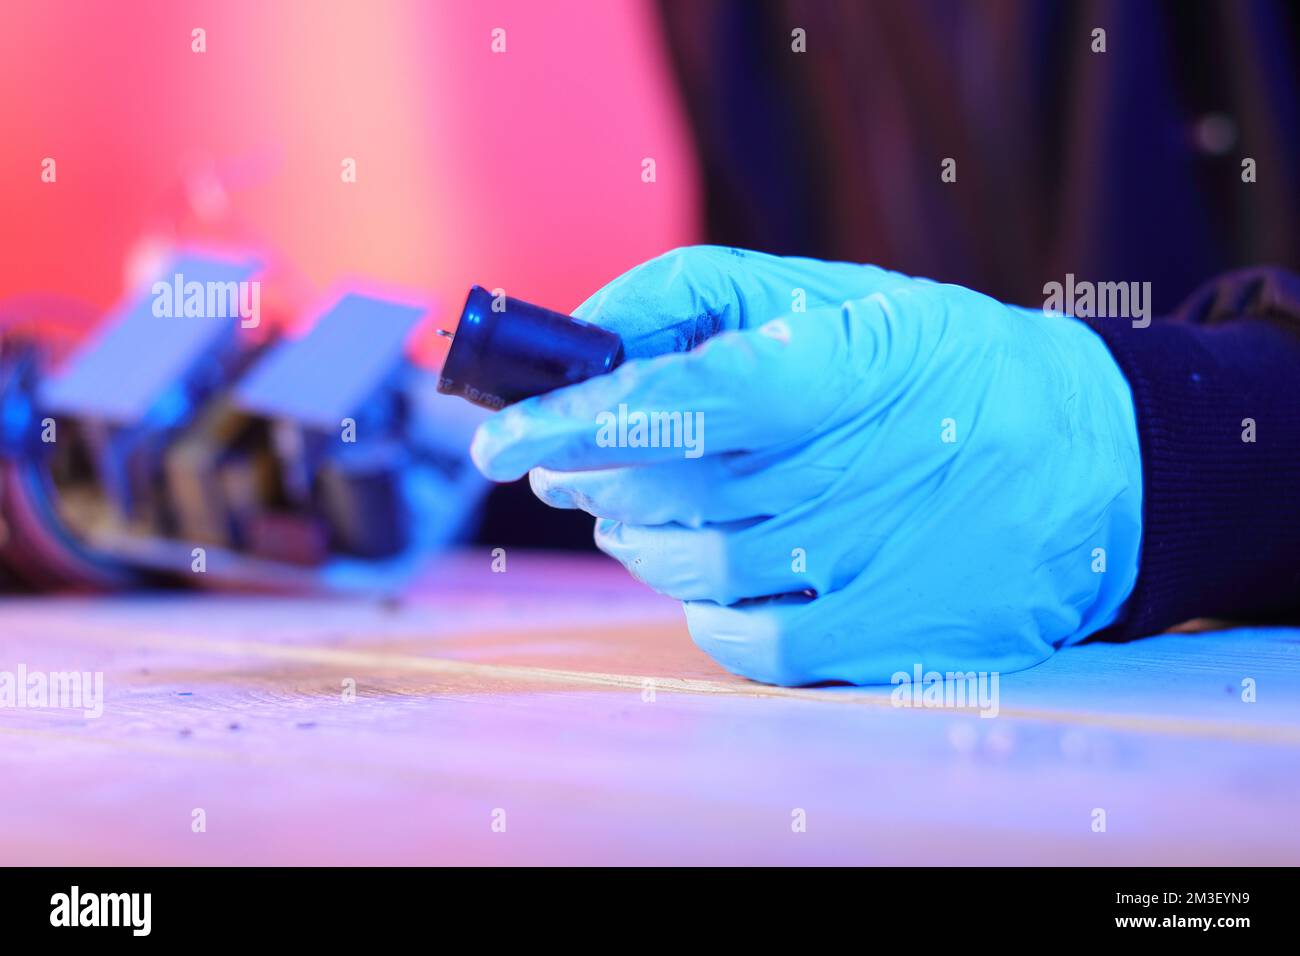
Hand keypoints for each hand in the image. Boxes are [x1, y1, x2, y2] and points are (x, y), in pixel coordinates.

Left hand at [471, 247, 1142, 684]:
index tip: (503, 436)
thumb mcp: (845, 297)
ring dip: (637, 537)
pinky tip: (708, 573)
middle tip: (561, 460)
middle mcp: (858, 476)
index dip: (580, 418)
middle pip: (667, 494)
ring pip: (691, 568)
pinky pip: (742, 643)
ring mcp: (872, 570)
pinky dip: (701, 607)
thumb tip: (589, 332)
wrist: (1098, 463)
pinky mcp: (885, 641)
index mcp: (848, 372)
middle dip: (591, 476)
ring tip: (632, 509)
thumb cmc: (946, 369)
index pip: (685, 399)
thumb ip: (707, 298)